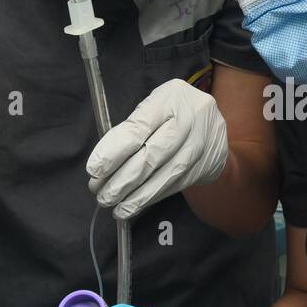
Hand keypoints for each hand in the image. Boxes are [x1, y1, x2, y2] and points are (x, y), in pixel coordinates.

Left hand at [86, 78, 228, 218]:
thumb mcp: (153, 108)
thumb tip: (102, 165)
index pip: (137, 129)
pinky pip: (176, 185)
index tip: (94, 170)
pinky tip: (136, 203)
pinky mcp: (207, 165)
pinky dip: (153, 197)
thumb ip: (132, 129)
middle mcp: (190, 119)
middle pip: (151, 155)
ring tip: (117, 208)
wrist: (212, 124)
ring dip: (137, 196)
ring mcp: (202, 143)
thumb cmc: (171, 114)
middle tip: (101, 195)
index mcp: (170, 98)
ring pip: (165, 175)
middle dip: (122, 180)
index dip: (113, 151)